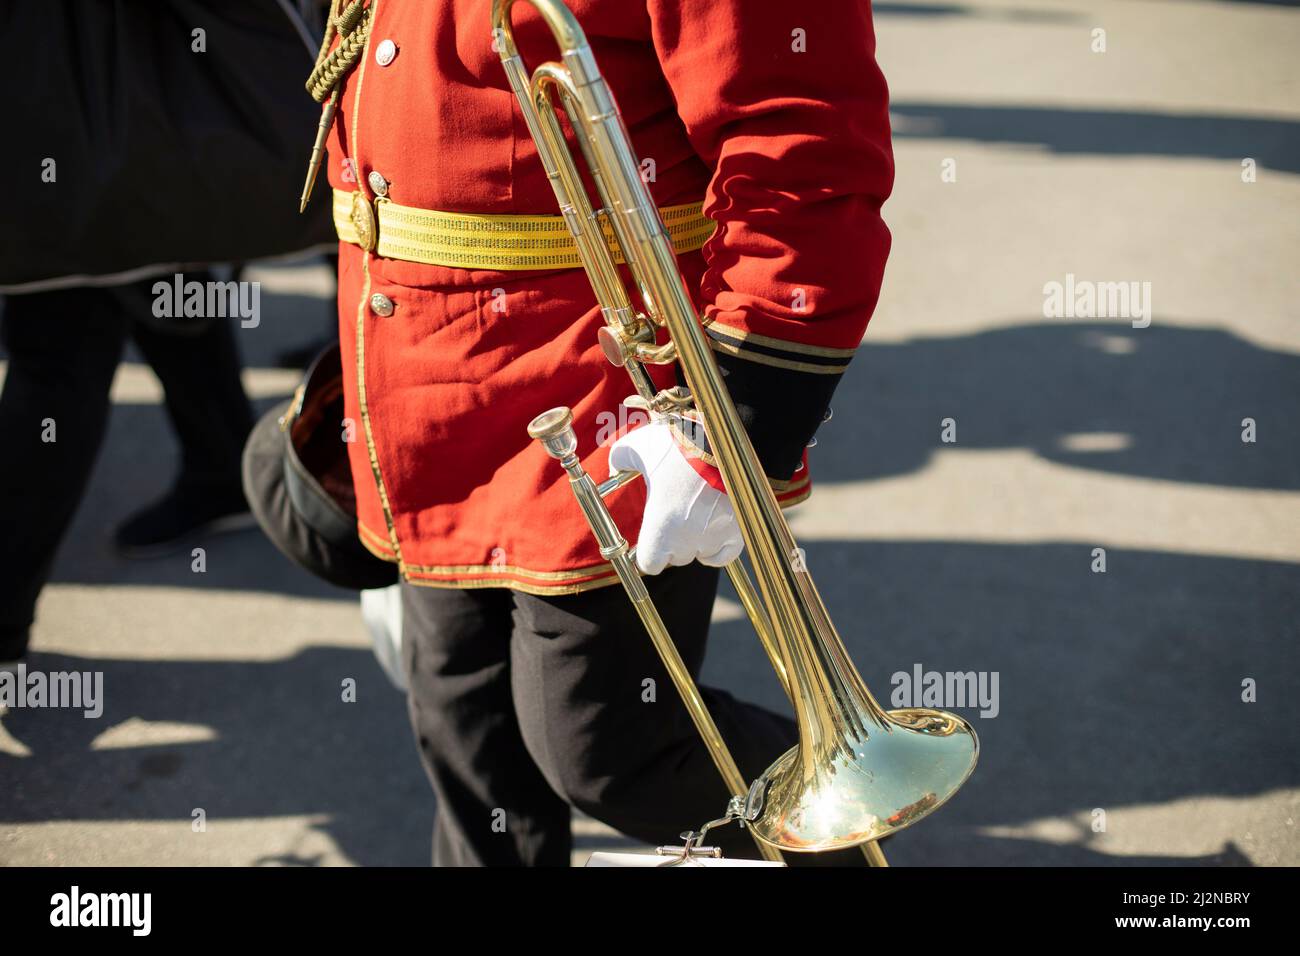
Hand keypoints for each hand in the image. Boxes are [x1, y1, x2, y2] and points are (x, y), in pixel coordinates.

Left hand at [608, 419, 742, 574]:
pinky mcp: (737, 532)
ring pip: (699, 554)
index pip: (649, 563)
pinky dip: (717, 550)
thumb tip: (615, 468)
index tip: (648, 541)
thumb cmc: (679, 445)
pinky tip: (712, 536)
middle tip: (673, 516)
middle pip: (675, 557)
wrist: (724, 441)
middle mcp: (686, 540)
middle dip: (672, 542)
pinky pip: (724, 555)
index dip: (647, 552)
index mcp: (660, 528)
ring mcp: (714, 538)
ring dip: (695, 541)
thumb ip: (621, 459)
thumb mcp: (640, 445)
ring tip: (695, 514)